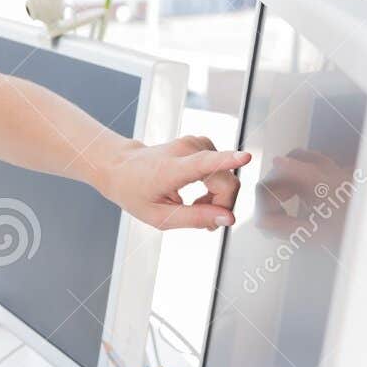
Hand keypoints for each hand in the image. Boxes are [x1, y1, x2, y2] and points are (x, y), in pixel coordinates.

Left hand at [98, 134, 250, 231]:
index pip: (204, 163)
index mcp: (171, 169)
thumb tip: (227, 219)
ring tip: (195, 206)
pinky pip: (221, 170)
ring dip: (217, 197)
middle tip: (205, 223)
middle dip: (223, 206)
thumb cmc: (135, 192)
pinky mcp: (201, 144)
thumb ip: (194, 218)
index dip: (228, 161)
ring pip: (226, 177)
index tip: (246, 157)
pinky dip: (214, 186)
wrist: (120, 167)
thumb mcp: (159, 217)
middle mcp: (186, 150)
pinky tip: (199, 194)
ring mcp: (195, 143)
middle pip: (225, 181)